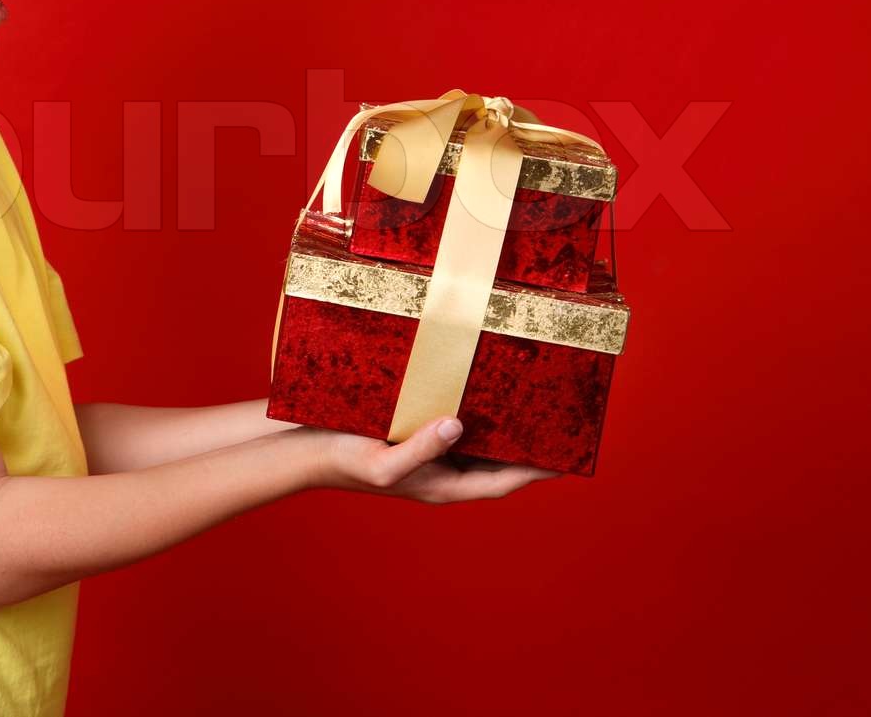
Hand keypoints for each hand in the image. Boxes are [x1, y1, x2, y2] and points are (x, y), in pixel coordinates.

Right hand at [309, 416, 560, 502]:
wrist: (303, 449)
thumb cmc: (343, 458)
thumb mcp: (383, 460)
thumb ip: (422, 448)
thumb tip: (459, 425)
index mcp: (441, 485)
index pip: (501, 481)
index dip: (535, 471)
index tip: (566, 457)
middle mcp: (440, 471)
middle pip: (494, 461)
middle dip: (525, 445)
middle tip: (556, 418)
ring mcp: (427, 452)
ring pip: (476, 442)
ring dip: (500, 424)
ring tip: (529, 399)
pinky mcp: (412, 432)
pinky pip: (452, 423)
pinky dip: (472, 410)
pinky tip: (479, 385)